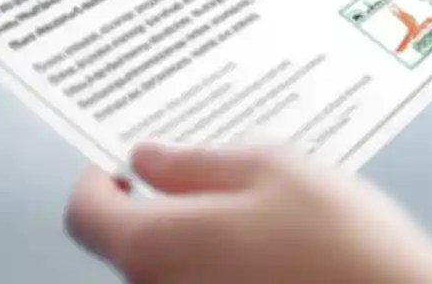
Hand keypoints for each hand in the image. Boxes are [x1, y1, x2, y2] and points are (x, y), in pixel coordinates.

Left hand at [66, 145, 431, 283]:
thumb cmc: (346, 251)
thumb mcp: (273, 170)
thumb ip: (196, 163)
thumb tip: (150, 159)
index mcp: (155, 248)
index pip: (85, 214)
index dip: (97, 181)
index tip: (120, 164)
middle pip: (129, 246)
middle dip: (156, 208)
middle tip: (202, 177)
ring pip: (172, 272)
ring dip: (194, 241)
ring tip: (255, 213)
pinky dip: (223, 269)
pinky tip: (274, 253)